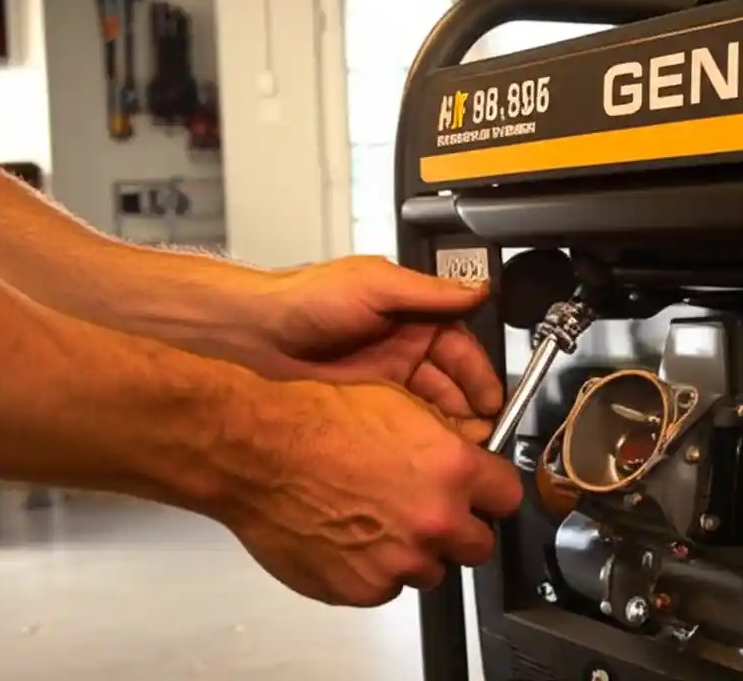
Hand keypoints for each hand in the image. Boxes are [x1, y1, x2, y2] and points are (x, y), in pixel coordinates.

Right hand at [210, 380, 521, 606]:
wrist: (258, 451)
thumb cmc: (317, 420)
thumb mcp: (400, 403)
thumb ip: (443, 440)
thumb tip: (464, 454)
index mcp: (452, 470)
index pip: (508, 496)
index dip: (492, 493)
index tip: (482, 492)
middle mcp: (434, 520)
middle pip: (478, 544)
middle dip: (460, 529)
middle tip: (430, 512)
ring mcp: (399, 560)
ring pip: (432, 570)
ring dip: (415, 552)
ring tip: (379, 522)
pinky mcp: (363, 588)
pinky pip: (386, 587)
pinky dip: (375, 569)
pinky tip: (351, 537)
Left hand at [214, 256, 503, 435]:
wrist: (247, 337)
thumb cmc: (301, 299)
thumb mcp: (374, 284)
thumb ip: (430, 291)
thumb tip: (478, 288)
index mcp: (411, 320)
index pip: (463, 352)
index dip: (481, 379)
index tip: (494, 403)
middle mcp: (400, 355)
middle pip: (453, 390)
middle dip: (470, 414)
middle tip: (481, 437)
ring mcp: (381, 389)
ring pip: (429, 417)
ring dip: (446, 435)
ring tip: (456, 452)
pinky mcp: (360, 416)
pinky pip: (398, 435)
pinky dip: (414, 448)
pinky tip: (421, 458)